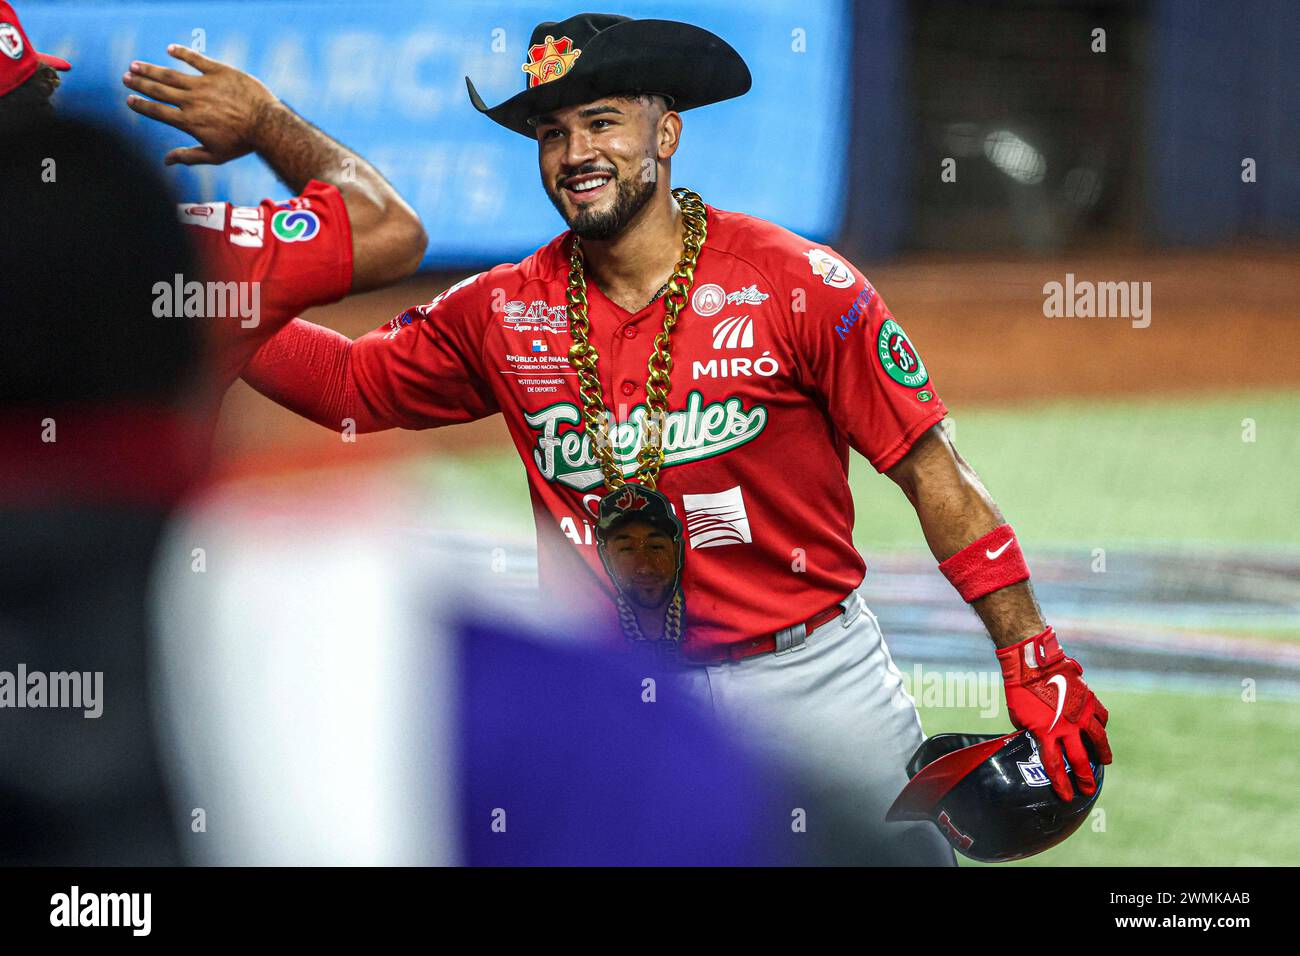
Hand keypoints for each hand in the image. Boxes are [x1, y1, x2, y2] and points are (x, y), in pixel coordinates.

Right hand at [123, 45, 278, 165]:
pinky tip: (170, 49)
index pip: (158, 112)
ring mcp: (204, 85)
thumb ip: (189, 157)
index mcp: (189, 122)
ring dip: (151, 69)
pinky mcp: (218, 71)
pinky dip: (181, 52)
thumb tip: (166, 161)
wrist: (267, 125)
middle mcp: (192, 102)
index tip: (130, 99)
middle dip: (140, 83)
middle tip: (126, 77)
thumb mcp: (215, 155)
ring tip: (136, 64)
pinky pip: (196, 59)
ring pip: (171, 74)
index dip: (141, 105)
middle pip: (159, 90)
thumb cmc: (242, 143)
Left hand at [997, 627, 1111, 801]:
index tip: (1067, 796)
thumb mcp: (1019, 717)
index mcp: (1046, 734)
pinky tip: (1102, 728)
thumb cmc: (1020, 689)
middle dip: (1085, 777)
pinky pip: (1101, 716)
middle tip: (1088, 788)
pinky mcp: (1089, 699)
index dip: (1061, 784)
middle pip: (1080, 759)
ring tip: (1105, 760)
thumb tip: (1035, 737)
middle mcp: (1067, 728)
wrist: (1033, 664)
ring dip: (1103, 752)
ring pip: (1099, 739)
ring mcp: (1080, 713)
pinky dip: (1102, 724)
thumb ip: (1031, 730)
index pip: (1055, 766)